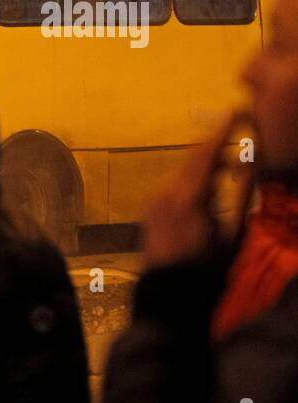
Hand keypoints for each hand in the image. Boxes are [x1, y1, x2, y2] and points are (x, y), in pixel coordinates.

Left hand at [142, 114, 248, 267]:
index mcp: (188, 198)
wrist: (170, 291)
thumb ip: (243, 193)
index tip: (236, 111)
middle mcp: (165, 194)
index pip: (206, 155)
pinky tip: (208, 188)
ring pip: (184, 171)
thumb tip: (252, 162)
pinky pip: (174, 185)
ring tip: (229, 167)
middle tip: (237, 131)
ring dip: (206, 165)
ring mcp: (154, 200)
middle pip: (193, 158)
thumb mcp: (233, 230)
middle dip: (216, 144)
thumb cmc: (209, 264)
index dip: (222, 131)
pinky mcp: (150, 208)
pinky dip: (193, 180)